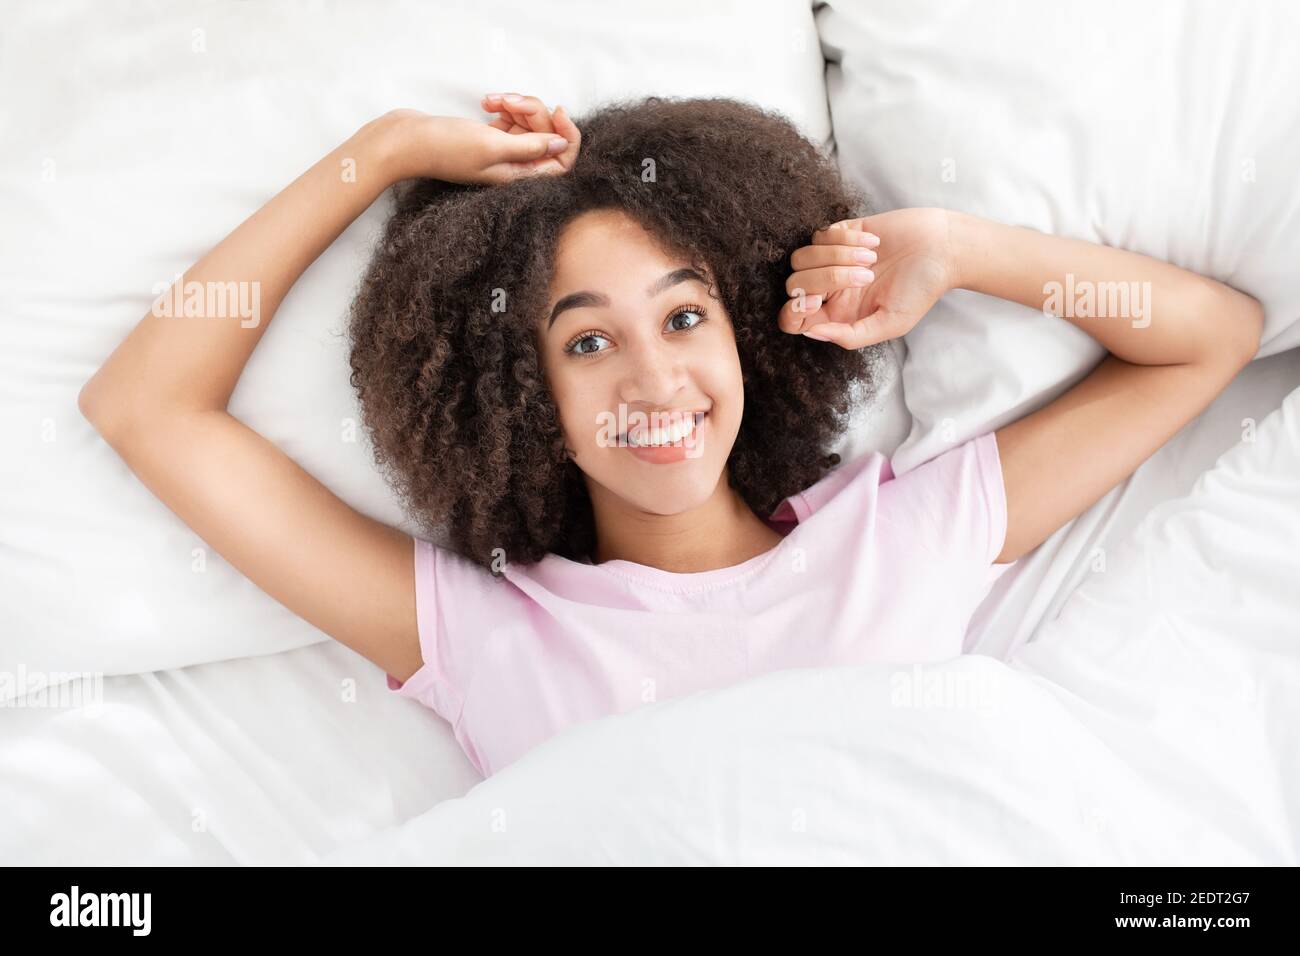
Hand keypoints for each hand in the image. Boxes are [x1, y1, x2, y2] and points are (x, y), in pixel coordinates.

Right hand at [375, 94, 580, 185]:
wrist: (407, 140)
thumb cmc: (445, 148)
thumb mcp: (493, 146)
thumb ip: (532, 147)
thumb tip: (563, 145)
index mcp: (520, 176)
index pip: (563, 161)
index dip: (567, 135)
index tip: (557, 111)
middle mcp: (514, 166)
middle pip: (547, 136)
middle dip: (534, 112)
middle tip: (510, 102)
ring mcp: (503, 151)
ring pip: (529, 123)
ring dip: (516, 105)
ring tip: (494, 100)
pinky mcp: (490, 137)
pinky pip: (511, 119)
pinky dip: (504, 106)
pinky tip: (487, 102)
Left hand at [777, 208, 957, 348]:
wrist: (943, 248)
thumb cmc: (921, 290)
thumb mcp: (891, 323)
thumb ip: (851, 336)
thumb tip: (811, 333)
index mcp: (837, 315)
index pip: (791, 318)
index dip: (792, 312)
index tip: (817, 301)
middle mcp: (829, 289)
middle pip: (794, 285)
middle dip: (825, 279)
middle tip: (864, 276)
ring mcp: (832, 259)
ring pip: (801, 258)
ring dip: (836, 256)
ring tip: (871, 259)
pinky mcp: (840, 232)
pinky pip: (819, 233)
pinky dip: (845, 238)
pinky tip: (873, 242)